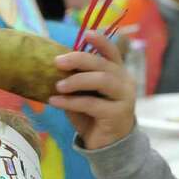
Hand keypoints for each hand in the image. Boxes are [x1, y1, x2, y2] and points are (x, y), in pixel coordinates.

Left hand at [48, 30, 135, 150]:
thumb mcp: (83, 95)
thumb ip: (76, 82)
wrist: (107, 145)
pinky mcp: (117, 114)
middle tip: (57, 62)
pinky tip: (55, 101)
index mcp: (117, 73)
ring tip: (57, 86)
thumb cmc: (93, 117)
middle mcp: (125, 82)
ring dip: (76, 80)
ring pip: (102, 80)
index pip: (112, 53)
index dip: (101, 41)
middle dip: (79, 60)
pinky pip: (92, 103)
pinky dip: (71, 102)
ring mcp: (124, 98)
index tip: (87, 33)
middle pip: (103, 64)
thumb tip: (53, 67)